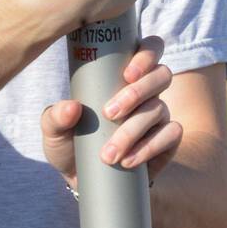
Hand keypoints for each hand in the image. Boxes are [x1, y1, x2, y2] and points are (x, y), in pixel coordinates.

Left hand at [41, 35, 182, 192]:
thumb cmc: (71, 142)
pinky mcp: (168, 140)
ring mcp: (160, 114)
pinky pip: (171, 135)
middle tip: (109, 114)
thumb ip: (56, 117)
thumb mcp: (55, 130)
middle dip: (137, 92)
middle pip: (161, 74)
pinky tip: (128, 161)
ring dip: (133, 130)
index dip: (146, 54)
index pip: (150, 48)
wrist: (84, 179)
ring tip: (108, 153)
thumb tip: (72, 107)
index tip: (127, 73)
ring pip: (160, 108)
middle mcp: (148, 90)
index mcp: (124, 74)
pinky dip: (150, 148)